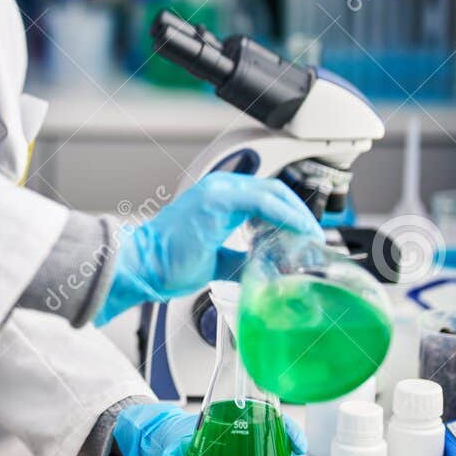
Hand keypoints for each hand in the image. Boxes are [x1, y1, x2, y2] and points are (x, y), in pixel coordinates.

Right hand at [94, 172, 320, 325]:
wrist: (142, 267)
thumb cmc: (166, 263)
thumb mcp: (215, 260)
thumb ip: (239, 257)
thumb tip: (264, 266)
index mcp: (217, 199)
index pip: (266, 196)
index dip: (291, 214)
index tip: (305, 236)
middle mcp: (218, 188)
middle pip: (274, 190)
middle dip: (300, 213)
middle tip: (313, 237)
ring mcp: (216, 192)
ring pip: (272, 192)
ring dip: (296, 214)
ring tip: (308, 238)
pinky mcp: (215, 201)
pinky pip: (262, 202)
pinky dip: (285, 215)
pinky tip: (297, 231)